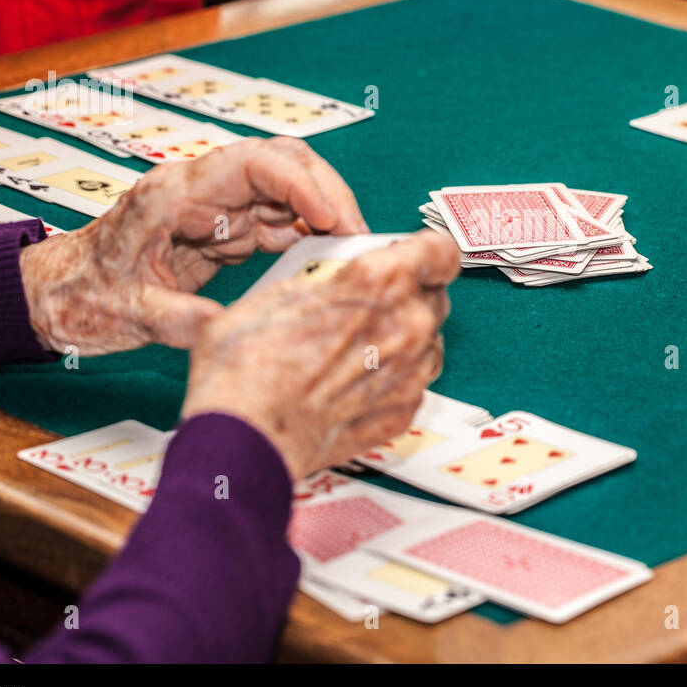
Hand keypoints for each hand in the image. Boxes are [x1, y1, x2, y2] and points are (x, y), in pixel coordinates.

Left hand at [19, 136, 367, 354]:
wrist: (55, 295)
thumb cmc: (79, 294)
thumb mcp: (126, 312)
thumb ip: (177, 320)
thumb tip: (231, 333)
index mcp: (175, 193)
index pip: (255, 164)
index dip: (303, 185)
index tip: (334, 220)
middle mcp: (202, 190)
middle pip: (284, 165)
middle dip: (329, 194)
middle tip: (360, 239)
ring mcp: (216, 208)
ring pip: (289, 192)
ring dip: (325, 218)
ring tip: (352, 256)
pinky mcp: (224, 230)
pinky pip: (279, 222)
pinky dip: (309, 238)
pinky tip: (325, 264)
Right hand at [180, 230, 460, 479]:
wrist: (246, 436)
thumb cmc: (250, 366)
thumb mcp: (278, 292)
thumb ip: (328, 282)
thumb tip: (337, 282)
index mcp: (380, 281)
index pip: (440, 250)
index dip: (429, 253)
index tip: (418, 257)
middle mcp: (408, 323)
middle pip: (435, 297)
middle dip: (409, 296)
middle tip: (370, 307)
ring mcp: (412, 371)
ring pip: (428, 342)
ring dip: (404, 339)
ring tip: (358, 350)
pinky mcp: (405, 411)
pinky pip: (414, 383)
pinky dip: (393, 379)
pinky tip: (356, 384)